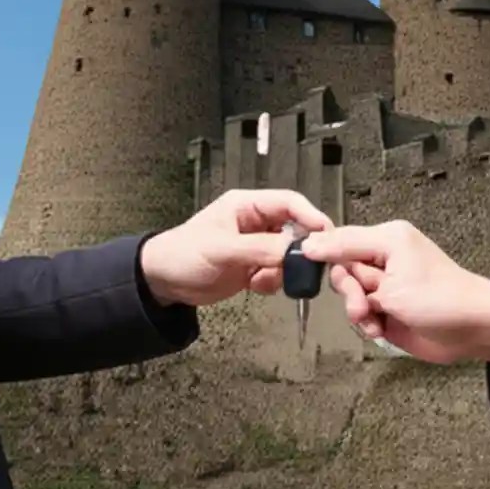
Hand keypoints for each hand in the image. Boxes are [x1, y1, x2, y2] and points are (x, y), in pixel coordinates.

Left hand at [139, 189, 334, 306]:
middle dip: (300, 250)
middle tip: (303, 266)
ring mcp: (256, 246)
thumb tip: (295, 252)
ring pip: (290, 255)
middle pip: (296, 230)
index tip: (325, 235)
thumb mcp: (221, 248)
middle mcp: (255, 223)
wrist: (163, 281)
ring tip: (263, 277)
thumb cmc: (181, 253)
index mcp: (246, 206)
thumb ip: (259, 248)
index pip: (289, 203)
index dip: (311, 217)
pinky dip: (272, 282)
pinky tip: (254, 285)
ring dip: (284, 270)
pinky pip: (278, 273)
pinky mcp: (254, 266)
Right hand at [300, 220, 489, 363]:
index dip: (323, 254)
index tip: (308, 267)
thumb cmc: (439, 297)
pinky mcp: (385, 308)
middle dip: (348, 291)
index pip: (338, 239)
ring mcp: (383, 286)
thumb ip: (345, 254)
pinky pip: (359, 313)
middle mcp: (381, 260)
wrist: (472, 331)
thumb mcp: (388, 270)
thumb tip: (309, 243)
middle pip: (341, 270)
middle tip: (362, 306)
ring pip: (348, 294)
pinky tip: (380, 329)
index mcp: (384, 239)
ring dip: (357, 310)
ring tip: (374, 320)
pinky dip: (366, 324)